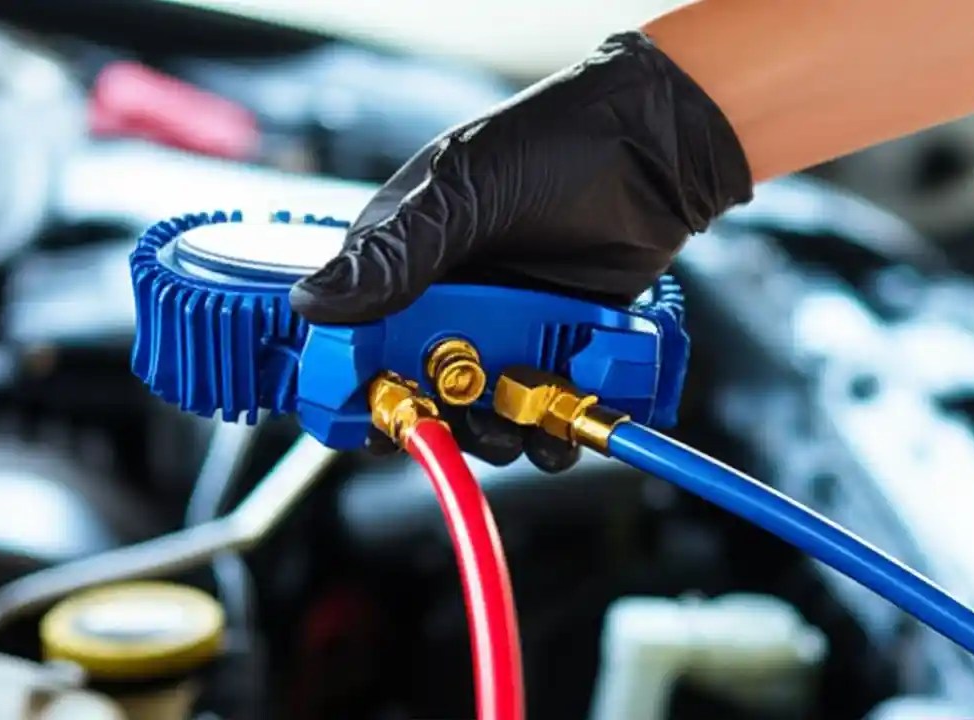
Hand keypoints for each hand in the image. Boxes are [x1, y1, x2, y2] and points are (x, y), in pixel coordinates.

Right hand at [293, 31, 751, 468]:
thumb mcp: (460, 191)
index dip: (354, 386)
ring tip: (512, 421)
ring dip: (494, 433)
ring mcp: (507, 331)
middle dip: (432, 418)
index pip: (354, 340)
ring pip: (482, 413)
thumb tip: (316, 302)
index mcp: (403, 263)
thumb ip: (393, 253)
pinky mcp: (561, 351)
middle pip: (419, 392)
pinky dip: (551, 431)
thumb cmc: (554, 143)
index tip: (365, 417)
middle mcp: (450, 305)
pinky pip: (544, 413)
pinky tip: (558, 421)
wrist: (656, 146)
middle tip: (454, 416)